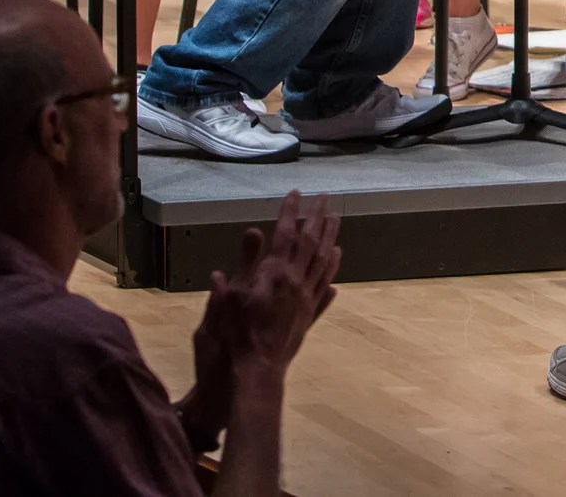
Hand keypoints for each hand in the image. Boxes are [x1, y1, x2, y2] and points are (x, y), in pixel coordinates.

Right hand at [206, 192, 340, 372]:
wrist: (255, 371)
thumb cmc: (235, 336)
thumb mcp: (229, 296)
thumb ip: (244, 263)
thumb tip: (253, 231)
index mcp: (275, 274)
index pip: (285, 234)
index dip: (290, 212)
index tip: (295, 193)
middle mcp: (296, 282)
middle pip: (311, 242)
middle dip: (316, 217)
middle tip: (324, 197)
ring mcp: (306, 298)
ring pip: (323, 261)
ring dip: (330, 237)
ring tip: (335, 219)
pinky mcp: (310, 314)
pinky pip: (325, 284)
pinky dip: (331, 268)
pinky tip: (336, 258)